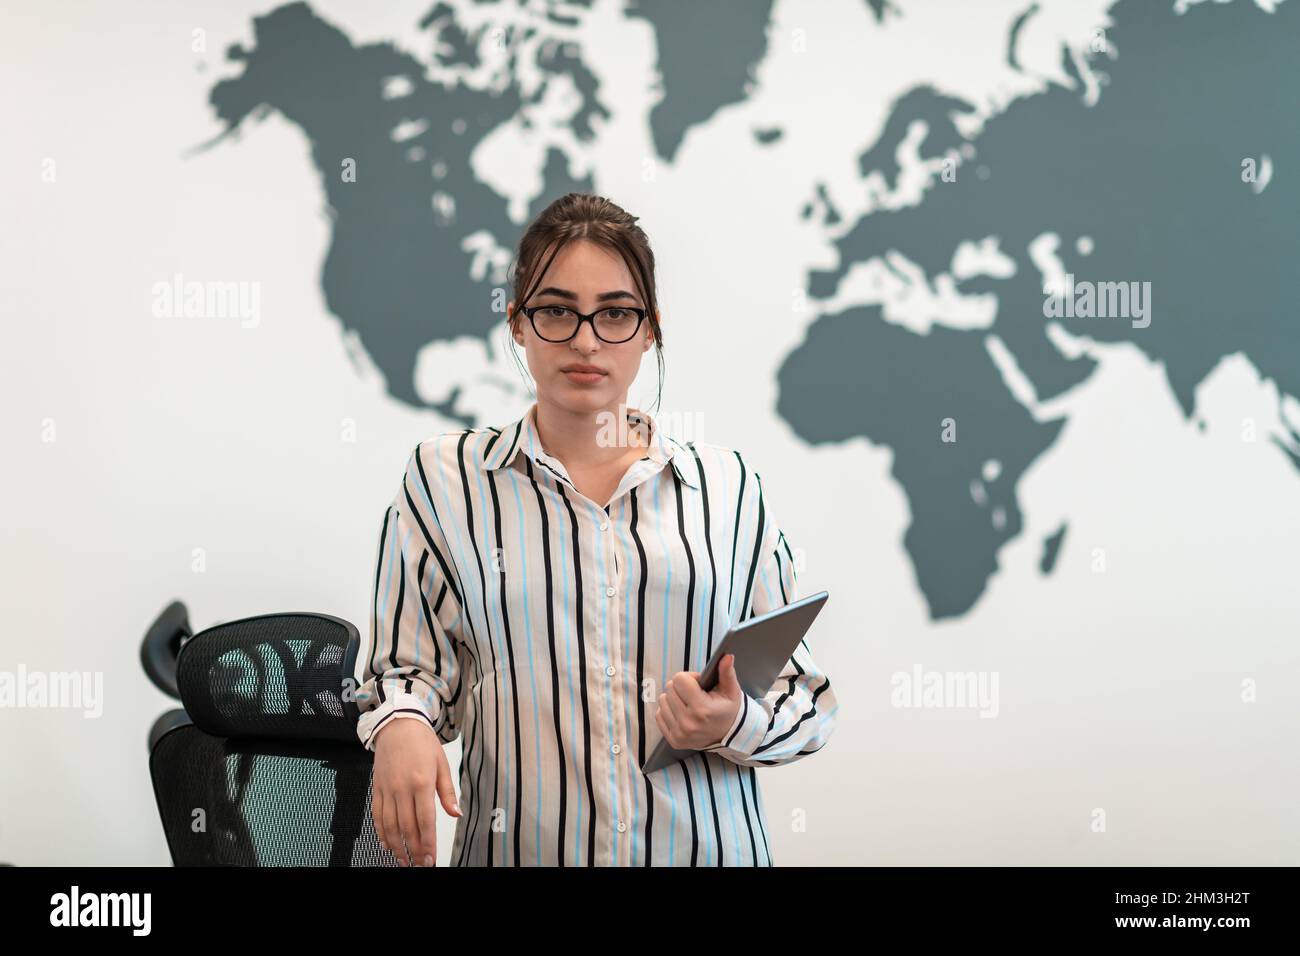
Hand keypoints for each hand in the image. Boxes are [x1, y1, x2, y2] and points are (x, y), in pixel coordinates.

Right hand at [372, 717, 461, 866]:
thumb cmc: (422, 742)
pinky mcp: (377, 788)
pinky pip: (377, 815)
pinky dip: (381, 832)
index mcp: (422, 782)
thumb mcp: (442, 763)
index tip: (430, 858)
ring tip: (403, 861)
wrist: (397, 724)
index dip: (427, 843)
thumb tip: (456, 813)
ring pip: (389, 825)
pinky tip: (386, 844)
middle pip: (407, 827)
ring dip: (396, 846)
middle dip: (413, 850)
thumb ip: (448, 792)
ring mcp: (387, 789)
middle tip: (420, 864)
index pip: (425, 820)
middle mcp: (402, 788)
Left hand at [656, 653, 743, 750]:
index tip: (698, 684)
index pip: (679, 679)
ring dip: (674, 699)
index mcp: (702, 709)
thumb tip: (726, 656)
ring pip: (662, 701)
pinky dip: (669, 711)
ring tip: (688, 703)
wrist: (728, 734)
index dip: (689, 678)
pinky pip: (659, 715)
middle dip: (681, 687)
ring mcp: (679, 733)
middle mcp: (688, 723)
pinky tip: (682, 713)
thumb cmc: (728, 709)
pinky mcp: (673, 740)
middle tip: (694, 694)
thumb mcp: (731, 690)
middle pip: (669, 688)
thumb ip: (726, 672)